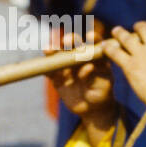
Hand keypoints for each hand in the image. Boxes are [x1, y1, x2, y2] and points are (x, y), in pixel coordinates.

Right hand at [48, 20, 117, 139]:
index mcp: (94, 56)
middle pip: (74, 43)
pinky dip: (45, 65)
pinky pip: (49, 70)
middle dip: (70, 39)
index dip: (93, 38)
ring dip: (53, 49)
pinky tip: (42, 63)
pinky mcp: (56, 77)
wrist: (91, 109)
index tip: (91, 37)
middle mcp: (79, 57)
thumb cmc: (101, 94)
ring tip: (49, 50)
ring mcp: (66, 66)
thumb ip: (96, 77)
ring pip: (58, 53)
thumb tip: (88, 66)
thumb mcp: (103, 87)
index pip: (94, 43)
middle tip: (67, 41)